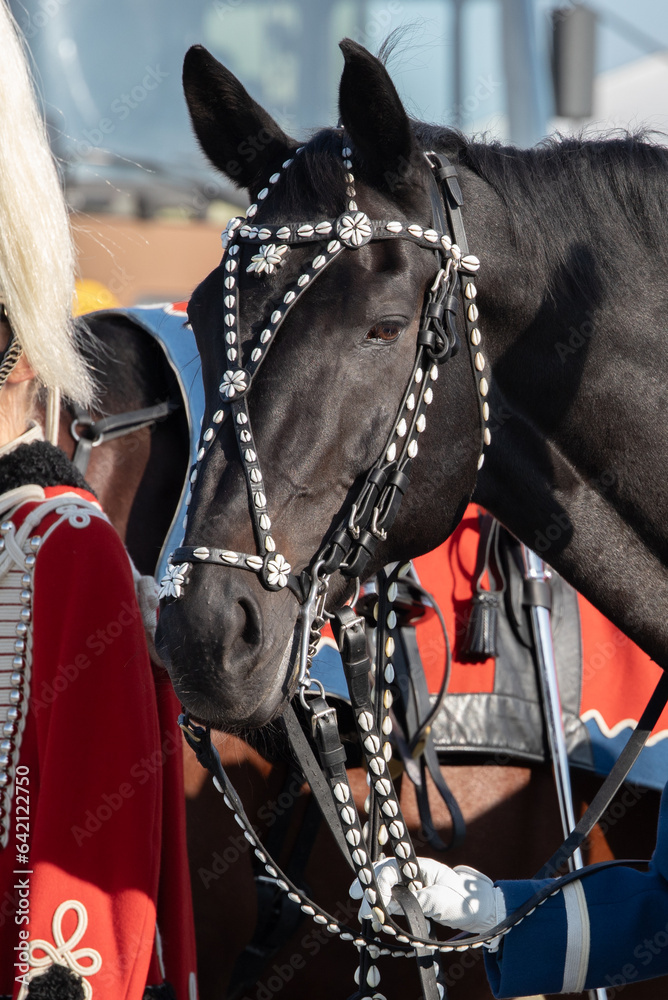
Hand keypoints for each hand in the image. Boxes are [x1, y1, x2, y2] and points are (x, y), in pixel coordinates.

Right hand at [349, 857, 505, 932]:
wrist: (475, 911)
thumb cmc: (462, 901)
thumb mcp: (443, 900)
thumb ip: (421, 899)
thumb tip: (398, 903)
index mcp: (420, 866)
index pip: (393, 868)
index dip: (382, 882)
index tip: (378, 900)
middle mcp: (412, 873)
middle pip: (384, 873)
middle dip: (369, 884)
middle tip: (356, 896)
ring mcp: (410, 885)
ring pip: (385, 886)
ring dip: (373, 897)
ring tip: (365, 913)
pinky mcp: (410, 898)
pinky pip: (391, 899)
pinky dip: (381, 906)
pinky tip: (375, 915)